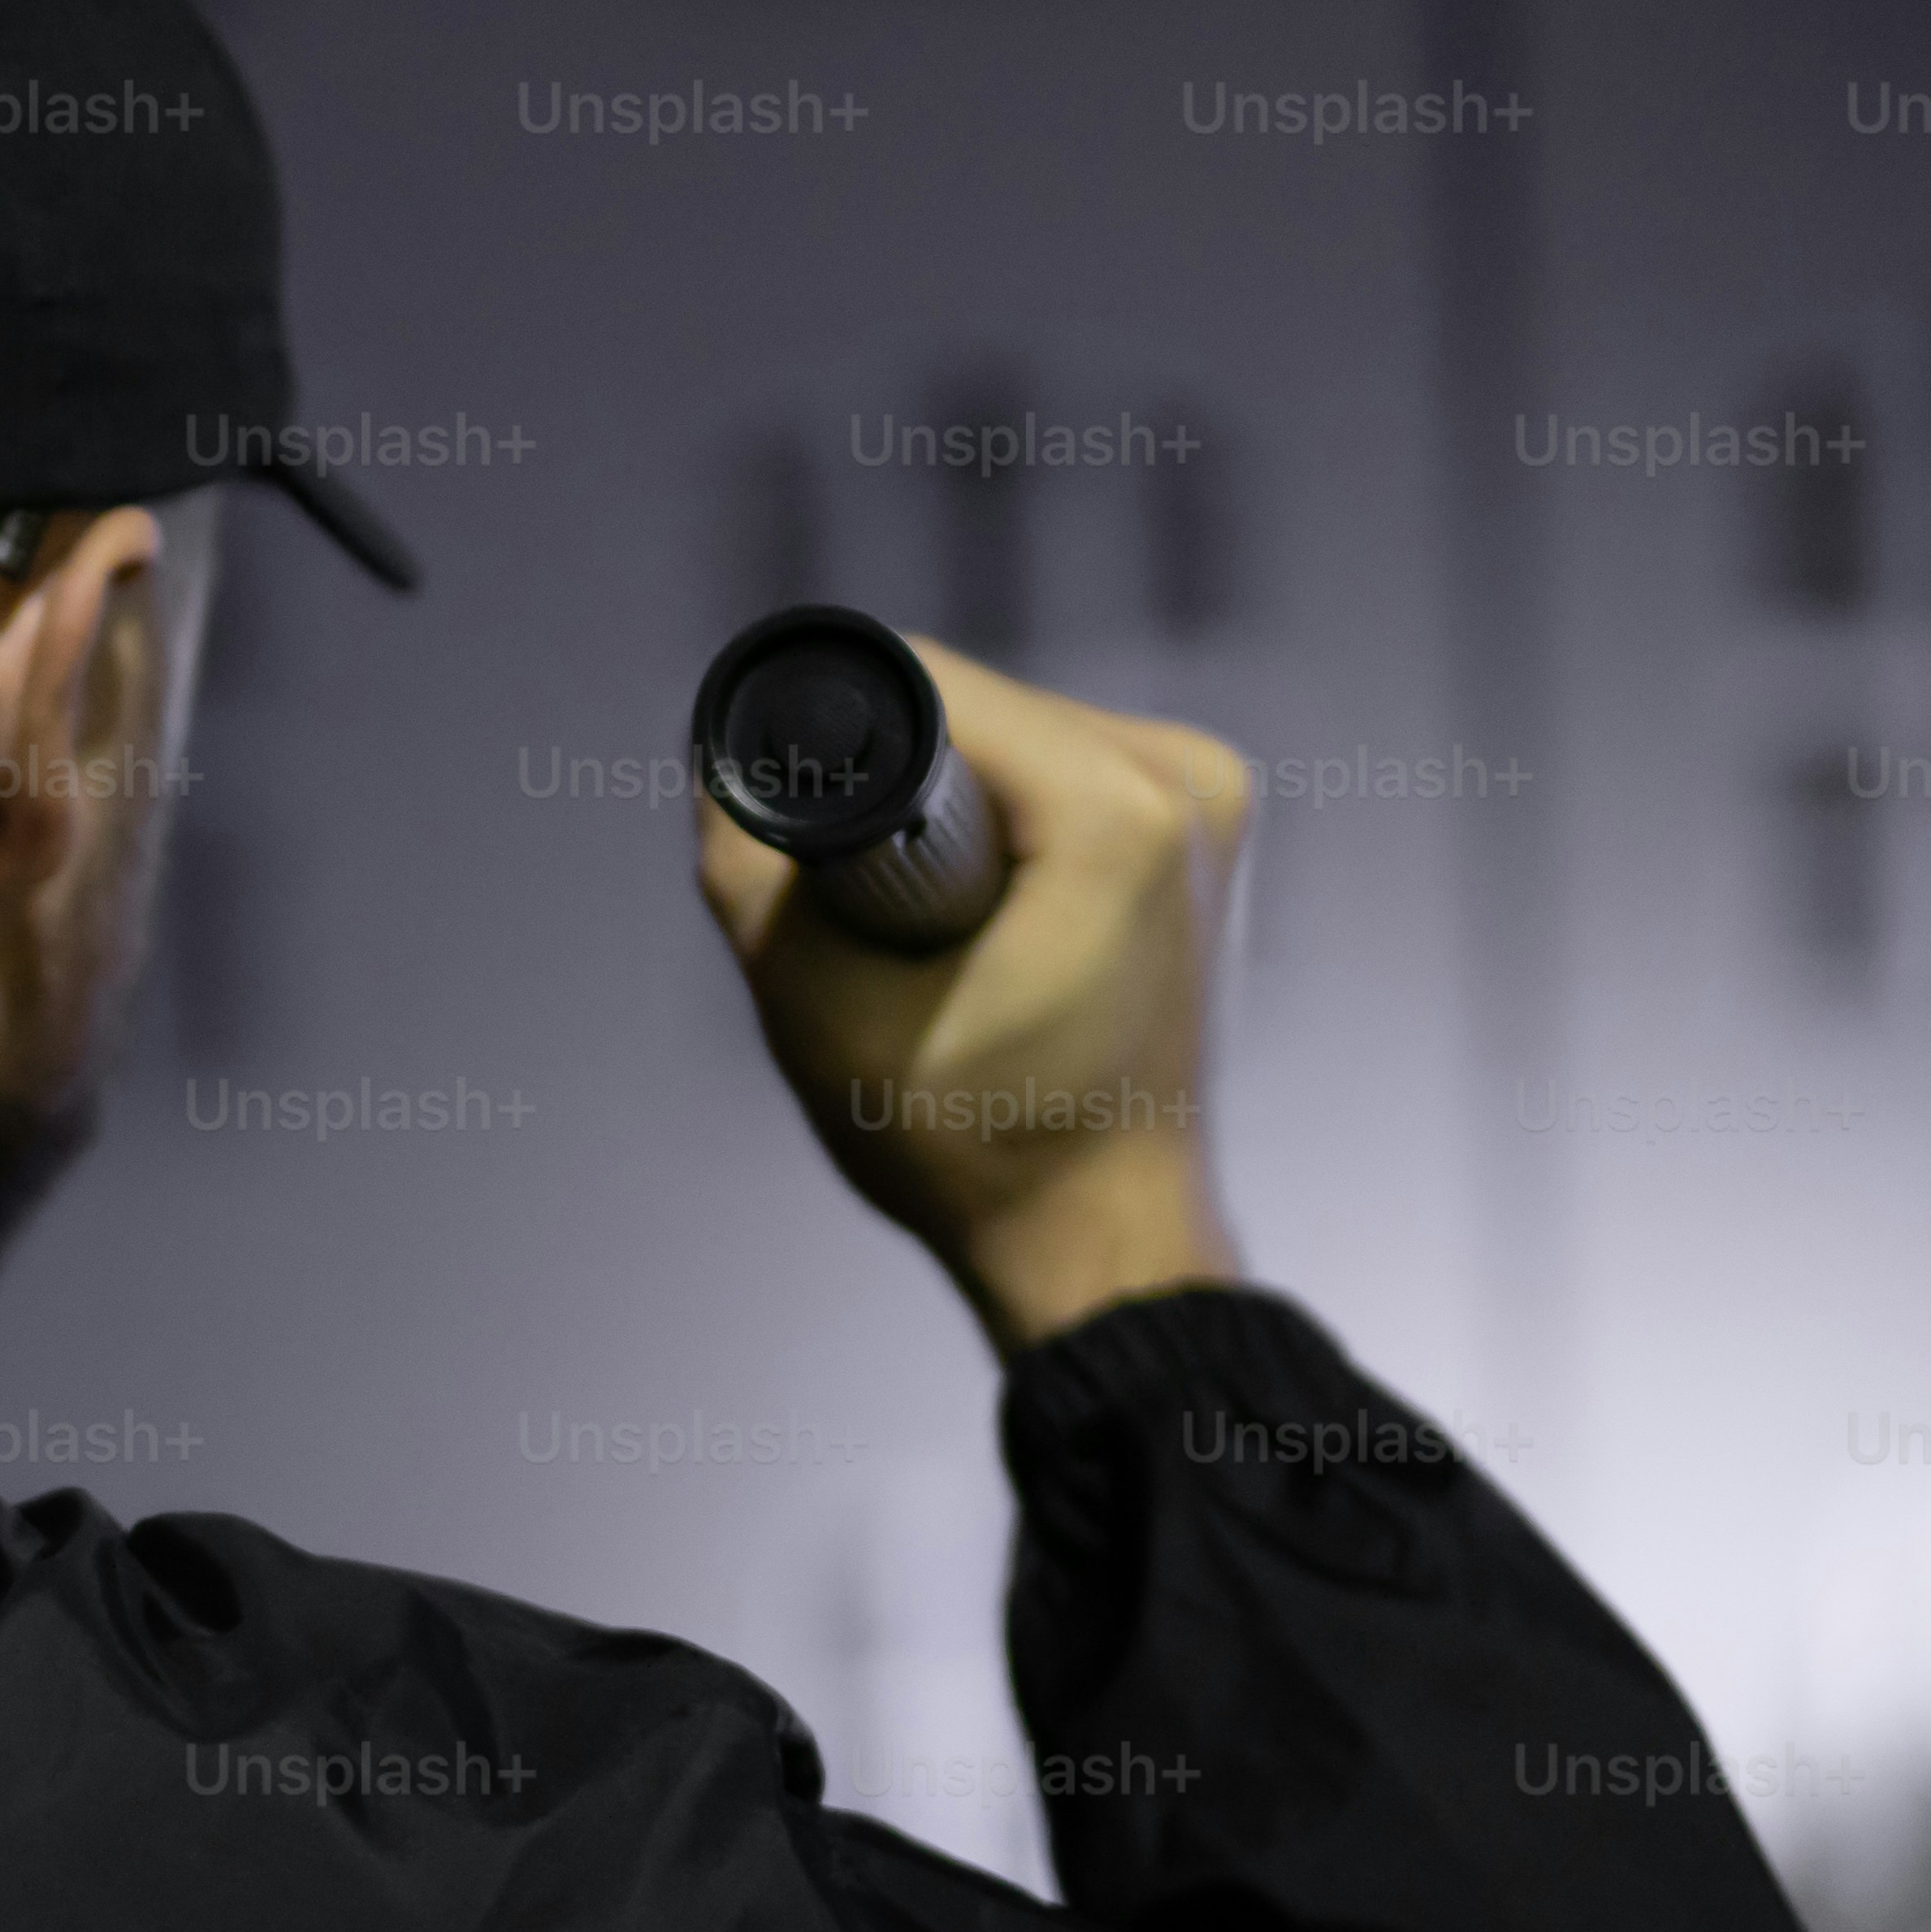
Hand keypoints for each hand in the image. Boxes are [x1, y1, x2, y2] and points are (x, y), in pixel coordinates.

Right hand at [691, 636, 1249, 1351]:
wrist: (1101, 1241)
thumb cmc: (979, 1151)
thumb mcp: (818, 1008)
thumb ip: (748, 868)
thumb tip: (722, 763)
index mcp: (1118, 808)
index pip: (925, 690)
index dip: (835, 750)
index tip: (821, 864)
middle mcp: (1186, 775)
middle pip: (973, 709)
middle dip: (899, 793)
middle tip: (887, 932)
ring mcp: (1208, 795)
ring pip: (1010, 740)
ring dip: (949, 810)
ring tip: (945, 942)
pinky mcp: (1200, 823)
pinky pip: (1057, 775)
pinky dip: (1003, 828)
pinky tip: (993, 926)